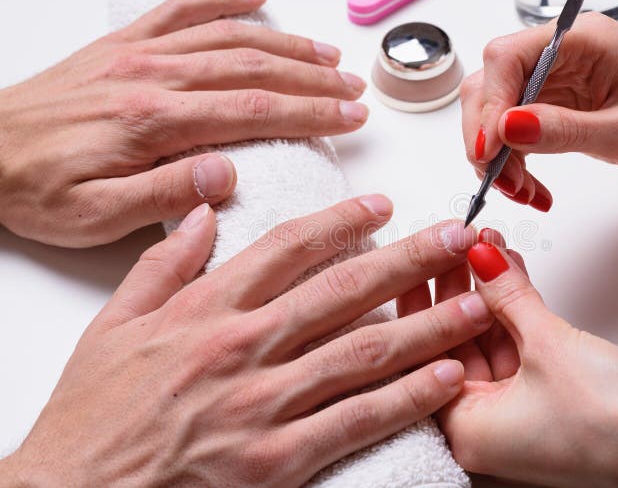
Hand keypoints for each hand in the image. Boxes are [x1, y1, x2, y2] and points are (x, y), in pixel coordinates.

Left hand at [0, 0, 368, 246]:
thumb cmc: (32, 187)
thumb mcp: (94, 216)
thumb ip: (163, 195)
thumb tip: (226, 178)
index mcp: (153, 121)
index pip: (253, 110)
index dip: (310, 113)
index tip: (349, 115)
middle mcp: (154, 76)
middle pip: (254, 68)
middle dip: (312, 79)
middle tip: (352, 89)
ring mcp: (140, 53)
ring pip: (229, 36)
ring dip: (285, 43)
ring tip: (326, 54)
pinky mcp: (124, 45)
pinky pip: (180, 9)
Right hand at [0, 196, 493, 485]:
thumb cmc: (93, 413)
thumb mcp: (112, 324)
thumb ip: (163, 263)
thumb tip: (200, 210)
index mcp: (206, 309)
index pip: (288, 247)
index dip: (343, 221)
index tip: (383, 205)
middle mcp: (242, 346)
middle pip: (343, 290)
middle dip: (409, 258)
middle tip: (458, 237)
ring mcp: (263, 403)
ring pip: (363, 351)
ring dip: (427, 324)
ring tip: (476, 302)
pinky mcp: (276, 459)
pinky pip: (355, 420)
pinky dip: (406, 397)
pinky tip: (446, 376)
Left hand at [433, 229, 617, 486]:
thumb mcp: (550, 347)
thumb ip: (510, 298)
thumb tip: (481, 258)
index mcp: (470, 431)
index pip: (430, 354)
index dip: (427, 301)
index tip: (423, 262)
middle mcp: (491, 429)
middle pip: (460, 346)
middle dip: (462, 290)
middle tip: (458, 245)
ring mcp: (523, 417)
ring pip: (494, 344)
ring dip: (494, 296)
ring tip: (488, 246)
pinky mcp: (554, 401)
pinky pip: (524, 350)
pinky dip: (521, 314)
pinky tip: (515, 274)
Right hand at [461, 13, 617, 209]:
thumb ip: (566, 130)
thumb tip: (507, 128)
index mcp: (581, 40)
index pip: (507, 58)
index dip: (491, 103)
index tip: (490, 149)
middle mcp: (559, 53)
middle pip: (491, 85)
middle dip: (487, 138)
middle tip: (503, 181)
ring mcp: (551, 78)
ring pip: (494, 113)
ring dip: (497, 157)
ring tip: (523, 191)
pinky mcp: (549, 104)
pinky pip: (510, 132)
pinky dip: (511, 163)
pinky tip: (530, 187)